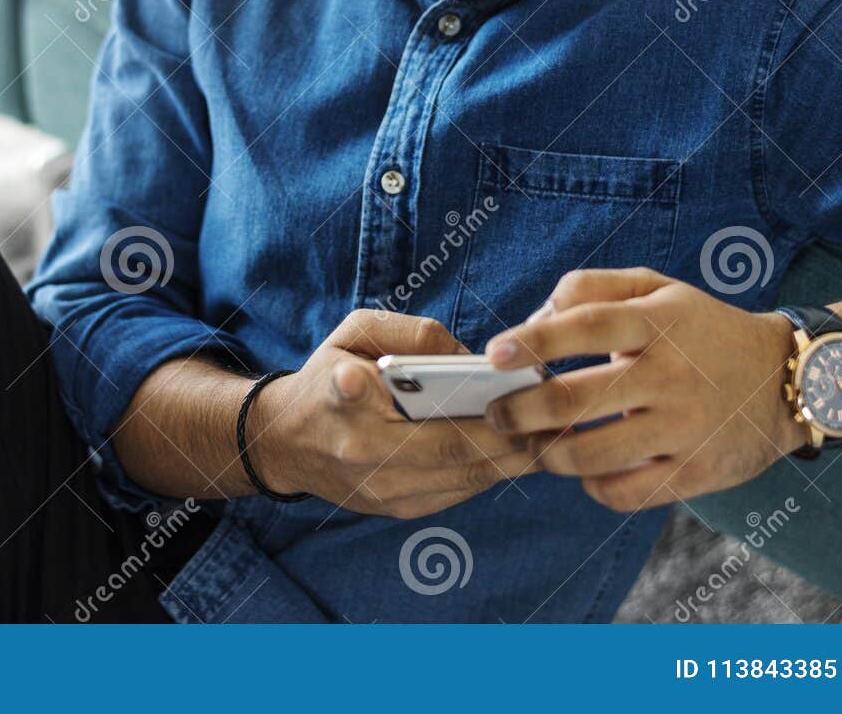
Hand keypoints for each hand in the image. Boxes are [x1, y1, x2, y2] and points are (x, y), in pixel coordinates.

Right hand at [247, 310, 541, 517]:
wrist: (286, 444)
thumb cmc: (327, 374)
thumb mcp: (353, 333)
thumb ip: (407, 332)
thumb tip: (467, 355)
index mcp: (339, 400)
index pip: (362, 395)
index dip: (383, 388)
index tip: (424, 377)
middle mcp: (362, 454)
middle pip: (451, 449)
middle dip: (509, 433)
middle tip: (555, 410)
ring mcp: (384, 490)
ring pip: (465, 477)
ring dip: (515, 457)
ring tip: (555, 430)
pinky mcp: (401, 509)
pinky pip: (462, 489)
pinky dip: (497, 469)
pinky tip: (527, 448)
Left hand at [481, 268, 808, 512]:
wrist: (786, 380)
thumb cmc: (701, 329)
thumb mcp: (656, 289)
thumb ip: (591, 289)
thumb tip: (534, 320)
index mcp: (659, 321)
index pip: (586, 325)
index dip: (533, 340)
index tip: (493, 355)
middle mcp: (671, 374)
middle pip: (575, 399)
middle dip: (520, 412)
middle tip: (496, 414)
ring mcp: (686, 427)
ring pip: (591, 454)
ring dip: (545, 453)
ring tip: (530, 445)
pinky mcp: (698, 473)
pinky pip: (625, 492)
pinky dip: (590, 485)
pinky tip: (584, 468)